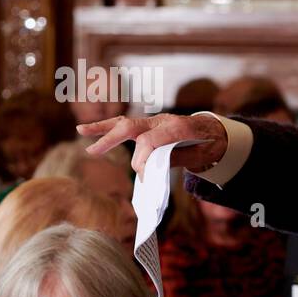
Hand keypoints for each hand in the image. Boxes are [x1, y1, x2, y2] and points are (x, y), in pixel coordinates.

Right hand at [77, 113, 227, 176]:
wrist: (216, 132)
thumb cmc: (209, 146)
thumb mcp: (201, 156)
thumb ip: (176, 159)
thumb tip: (150, 168)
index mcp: (179, 126)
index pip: (151, 140)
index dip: (143, 159)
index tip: (142, 176)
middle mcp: (163, 120)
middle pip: (133, 127)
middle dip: (112, 139)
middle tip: (94, 152)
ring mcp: (154, 121)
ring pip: (125, 123)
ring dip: (102, 129)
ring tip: (81, 131)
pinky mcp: (148, 126)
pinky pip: (125, 125)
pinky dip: (107, 128)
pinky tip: (87, 130)